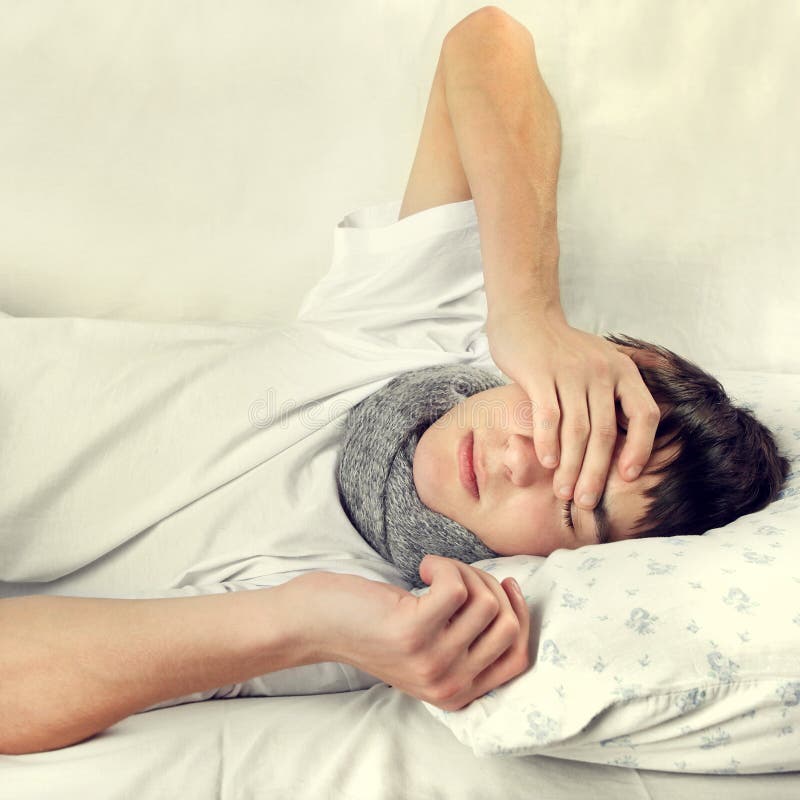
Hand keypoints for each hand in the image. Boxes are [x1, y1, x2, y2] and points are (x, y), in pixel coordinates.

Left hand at [302, 556, 529, 710]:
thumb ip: (466, 643)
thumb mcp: (426, 650)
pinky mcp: (413, 631)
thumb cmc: (372, 626)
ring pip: (485, 602)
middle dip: (491, 587)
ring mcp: (432, 660)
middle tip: (457, 574)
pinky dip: (444, 565)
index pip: (519, 659)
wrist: (317, 623)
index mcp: (456, 693)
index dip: (520, 617)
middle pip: (507, 627)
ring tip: (434, 571)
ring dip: (463, 571)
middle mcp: (448, 683)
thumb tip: (512, 602)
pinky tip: (422, 568)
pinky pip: (457, 586)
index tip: (506, 585)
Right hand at [486, 303, 660, 508]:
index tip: (628, 477)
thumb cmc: (561, 348)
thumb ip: (614, 390)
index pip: (645, 415)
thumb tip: (632, 434)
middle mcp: (601, 370)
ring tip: (564, 492)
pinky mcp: (540, 372)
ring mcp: (570, 371)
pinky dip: (548, 442)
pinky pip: (548, 415)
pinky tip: (547, 462)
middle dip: (597, 473)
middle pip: (606, 432)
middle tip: (587, 502)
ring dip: (571, 467)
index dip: (640, 449)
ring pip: (577, 430)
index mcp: (622, 370)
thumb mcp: (600, 360)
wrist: (525, 315)